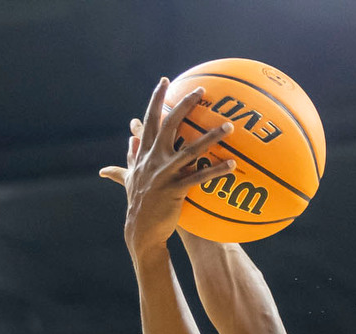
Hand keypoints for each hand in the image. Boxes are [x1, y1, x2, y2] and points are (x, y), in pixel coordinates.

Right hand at [99, 77, 235, 257]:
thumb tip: (124, 146)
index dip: (156, 99)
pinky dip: (215, 171)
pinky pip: (199, 178)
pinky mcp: (175, 191)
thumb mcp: (128, 179)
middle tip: (201, 91)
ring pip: (191, 150)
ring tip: (229, 126)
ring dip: (212, 137)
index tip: (164, 81)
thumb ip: (126, 161)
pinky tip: (231, 164)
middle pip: (170, 125)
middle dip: (186, 105)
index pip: (150, 120)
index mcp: (144, 154)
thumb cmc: (137, 204)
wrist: (141, 231)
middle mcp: (154, 160)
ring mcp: (164, 174)